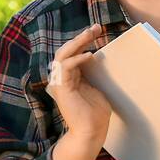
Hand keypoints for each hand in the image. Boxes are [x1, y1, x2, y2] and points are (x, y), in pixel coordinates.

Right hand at [47, 24, 110, 143]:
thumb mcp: (97, 88)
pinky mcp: (62, 89)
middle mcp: (61, 78)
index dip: (83, 40)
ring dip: (77, 42)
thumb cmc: (96, 113)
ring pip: (63, 55)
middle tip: (96, 27)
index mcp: (69, 77)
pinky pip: (65, 68)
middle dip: (81, 37)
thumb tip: (100, 59)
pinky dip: (76, 59)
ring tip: (91, 33)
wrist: (91, 132)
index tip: (98, 30)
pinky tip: (89, 55)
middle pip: (66, 50)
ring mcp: (60, 83)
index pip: (72, 53)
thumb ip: (94, 74)